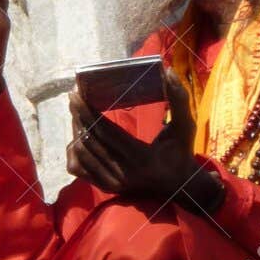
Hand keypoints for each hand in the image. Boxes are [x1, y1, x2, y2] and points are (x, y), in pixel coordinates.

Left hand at [67, 69, 221, 211]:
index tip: (76, 93)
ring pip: (82, 155)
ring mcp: (113, 183)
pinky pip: (80, 170)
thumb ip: (179, 98)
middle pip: (90, 141)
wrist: (181, 186)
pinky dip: (75, 152)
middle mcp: (123, 173)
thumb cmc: (182, 152)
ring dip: (76, 132)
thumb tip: (167, 71)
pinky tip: (77, 135)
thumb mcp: (186, 126)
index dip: (87, 111)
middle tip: (73, 97)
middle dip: (78, 117)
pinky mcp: (107, 187)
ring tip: (76, 113)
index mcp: (141, 157)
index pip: (105, 131)